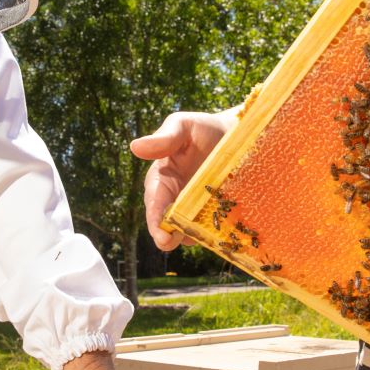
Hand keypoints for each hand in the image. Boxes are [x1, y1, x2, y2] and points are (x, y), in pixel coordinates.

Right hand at [129, 110, 237, 249]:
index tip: (160, 235)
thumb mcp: (183, 126)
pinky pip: (209, 228)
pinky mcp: (214, 212)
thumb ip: (164, 138)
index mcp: (162, 178)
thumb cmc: (203, 129)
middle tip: (170, 243)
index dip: (155, 220)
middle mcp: (175, 197)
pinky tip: (220, 235)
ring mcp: (195, 208)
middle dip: (166, 235)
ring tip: (198, 240)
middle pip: (166, 222)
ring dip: (190, 236)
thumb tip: (135, 147)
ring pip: (187, 230)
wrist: (235, 133)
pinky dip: (212, 234)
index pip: (154, 202)